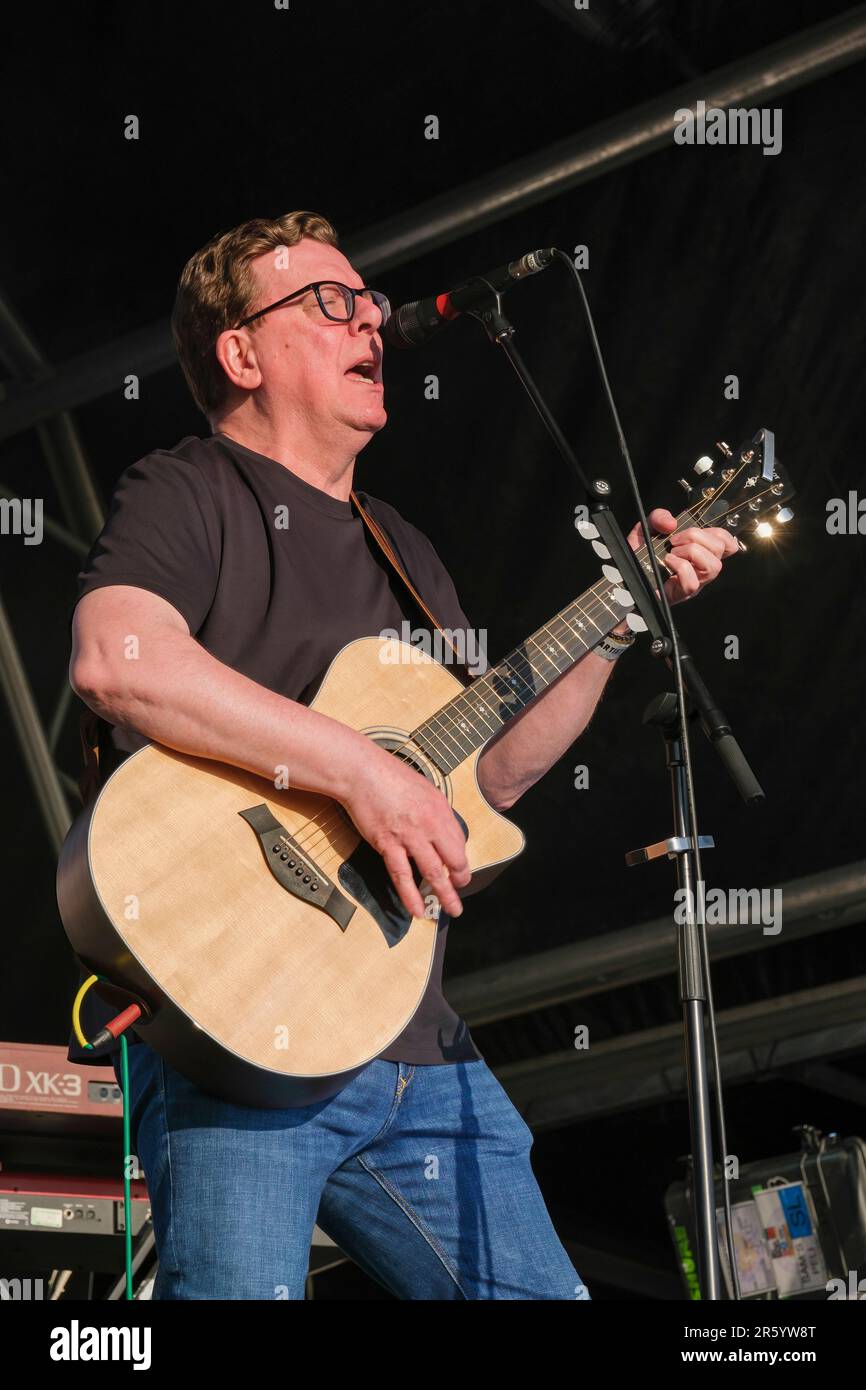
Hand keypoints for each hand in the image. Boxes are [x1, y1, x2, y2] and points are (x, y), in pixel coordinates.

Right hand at [340, 741, 469, 919]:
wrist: (363, 773)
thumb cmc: (390, 776)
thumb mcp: (425, 789)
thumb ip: (436, 812)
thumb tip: (442, 831)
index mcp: (441, 810)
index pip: (460, 842)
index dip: (461, 860)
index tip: (460, 870)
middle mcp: (430, 825)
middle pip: (453, 860)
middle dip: (460, 881)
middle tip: (460, 893)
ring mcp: (409, 837)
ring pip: (432, 872)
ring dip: (444, 895)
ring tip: (451, 909)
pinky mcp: (388, 844)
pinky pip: (402, 876)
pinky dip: (410, 896)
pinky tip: (416, 909)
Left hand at [623, 508, 738, 609]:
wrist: (625, 575)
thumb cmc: (640, 556)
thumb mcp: (648, 528)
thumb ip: (659, 517)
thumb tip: (672, 523)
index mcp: (701, 553)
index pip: (727, 542)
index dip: (717, 532)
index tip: (691, 530)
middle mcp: (702, 568)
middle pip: (721, 549)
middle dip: (696, 537)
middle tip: (675, 541)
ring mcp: (695, 583)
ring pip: (713, 566)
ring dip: (691, 552)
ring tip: (672, 553)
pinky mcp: (682, 594)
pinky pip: (692, 582)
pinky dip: (680, 567)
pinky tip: (667, 562)